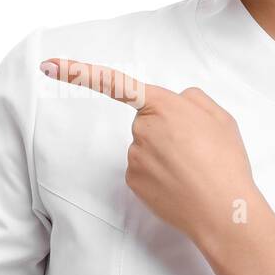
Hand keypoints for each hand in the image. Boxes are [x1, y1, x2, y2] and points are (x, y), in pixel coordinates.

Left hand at [38, 58, 274, 274]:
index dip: (78, 72)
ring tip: (193, 169)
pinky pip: (142, 169)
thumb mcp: (220, 118)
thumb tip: (174, 102)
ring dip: (165, 155)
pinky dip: (159, 175)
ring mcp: (134, 156)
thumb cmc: (226, 162)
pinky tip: (180, 184)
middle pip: (146, 121)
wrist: (223, 209)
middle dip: (166, 131)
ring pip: (145, 147)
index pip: (114, 83)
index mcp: (163, 105)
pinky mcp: (132, 180)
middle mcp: (141, 128)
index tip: (48, 65)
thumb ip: (193, 100)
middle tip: (196, 149)